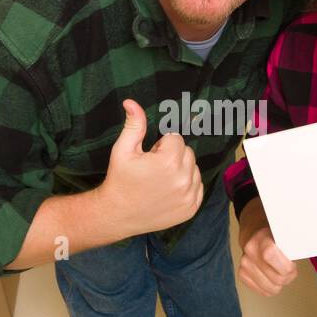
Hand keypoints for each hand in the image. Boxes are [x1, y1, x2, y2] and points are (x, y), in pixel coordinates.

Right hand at [97, 100, 202, 236]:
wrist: (118, 214)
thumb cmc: (119, 179)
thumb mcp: (123, 150)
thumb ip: (134, 125)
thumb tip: (131, 102)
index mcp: (169, 162)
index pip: (176, 139)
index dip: (160, 145)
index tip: (149, 156)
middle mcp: (183, 179)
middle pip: (187, 152)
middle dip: (172, 156)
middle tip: (153, 168)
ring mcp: (189, 196)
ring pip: (194, 169)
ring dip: (181, 170)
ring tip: (160, 180)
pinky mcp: (191, 209)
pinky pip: (198, 186)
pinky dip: (186, 186)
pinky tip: (168, 191)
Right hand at [236, 198, 296, 296]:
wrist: (255, 230)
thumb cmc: (276, 233)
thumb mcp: (286, 232)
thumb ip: (296, 241)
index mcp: (261, 237)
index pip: (270, 254)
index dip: (286, 265)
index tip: (292, 263)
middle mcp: (250, 250)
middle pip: (277, 279)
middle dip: (288, 276)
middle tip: (290, 267)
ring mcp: (244, 263)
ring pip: (271, 288)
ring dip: (280, 282)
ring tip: (280, 270)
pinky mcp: (242, 274)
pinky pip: (264, 291)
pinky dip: (271, 286)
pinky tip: (271, 274)